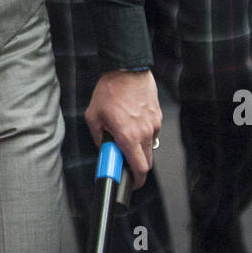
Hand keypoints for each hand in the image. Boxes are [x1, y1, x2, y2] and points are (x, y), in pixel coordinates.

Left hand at [84, 71, 161, 187]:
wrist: (128, 69)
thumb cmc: (110, 89)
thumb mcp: (93, 115)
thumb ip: (98, 137)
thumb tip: (104, 148)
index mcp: (128, 136)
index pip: (139, 169)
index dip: (136, 180)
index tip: (131, 183)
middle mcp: (145, 133)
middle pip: (147, 162)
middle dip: (137, 165)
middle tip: (124, 160)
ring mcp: (154, 124)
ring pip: (150, 146)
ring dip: (139, 147)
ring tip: (126, 132)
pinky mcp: (158, 116)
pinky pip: (152, 132)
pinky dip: (143, 133)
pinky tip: (132, 120)